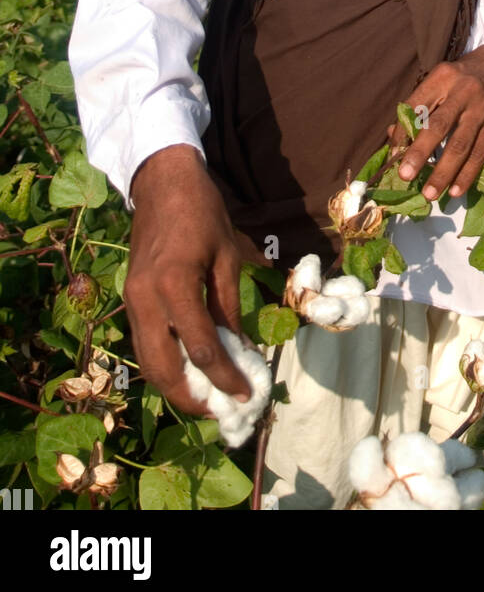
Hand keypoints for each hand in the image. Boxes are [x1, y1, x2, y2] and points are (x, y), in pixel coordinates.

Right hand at [124, 145, 267, 414]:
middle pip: (163, 368)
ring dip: (173, 386)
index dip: (225, 377)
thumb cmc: (202, 212)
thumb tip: (239, 351)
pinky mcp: (129, 297)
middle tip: (221, 409)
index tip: (247, 393)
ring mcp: (132, 299)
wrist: (161, 182)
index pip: (201, 348)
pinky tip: (187, 370)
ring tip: (205, 398)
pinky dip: (163, 364)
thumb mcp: (227, 256)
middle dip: (191, 397)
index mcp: (175, 284)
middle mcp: (145, 298)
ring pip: (147, 361)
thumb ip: (229, 307)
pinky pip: (144, 343)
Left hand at [386, 45, 483, 201]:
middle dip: (419, 153)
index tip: (392, 154)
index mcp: (441, 78)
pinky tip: (455, 191)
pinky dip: (467, 175)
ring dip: (443, 173)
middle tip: (405, 176)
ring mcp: (480, 111)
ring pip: (460, 146)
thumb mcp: (440, 80)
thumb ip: (419, 105)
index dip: (402, 131)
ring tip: (429, 193)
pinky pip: (479, 155)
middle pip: (438, 126)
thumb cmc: (463, 77)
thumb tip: (394, 136)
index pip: (416, 106)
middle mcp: (461, 93)